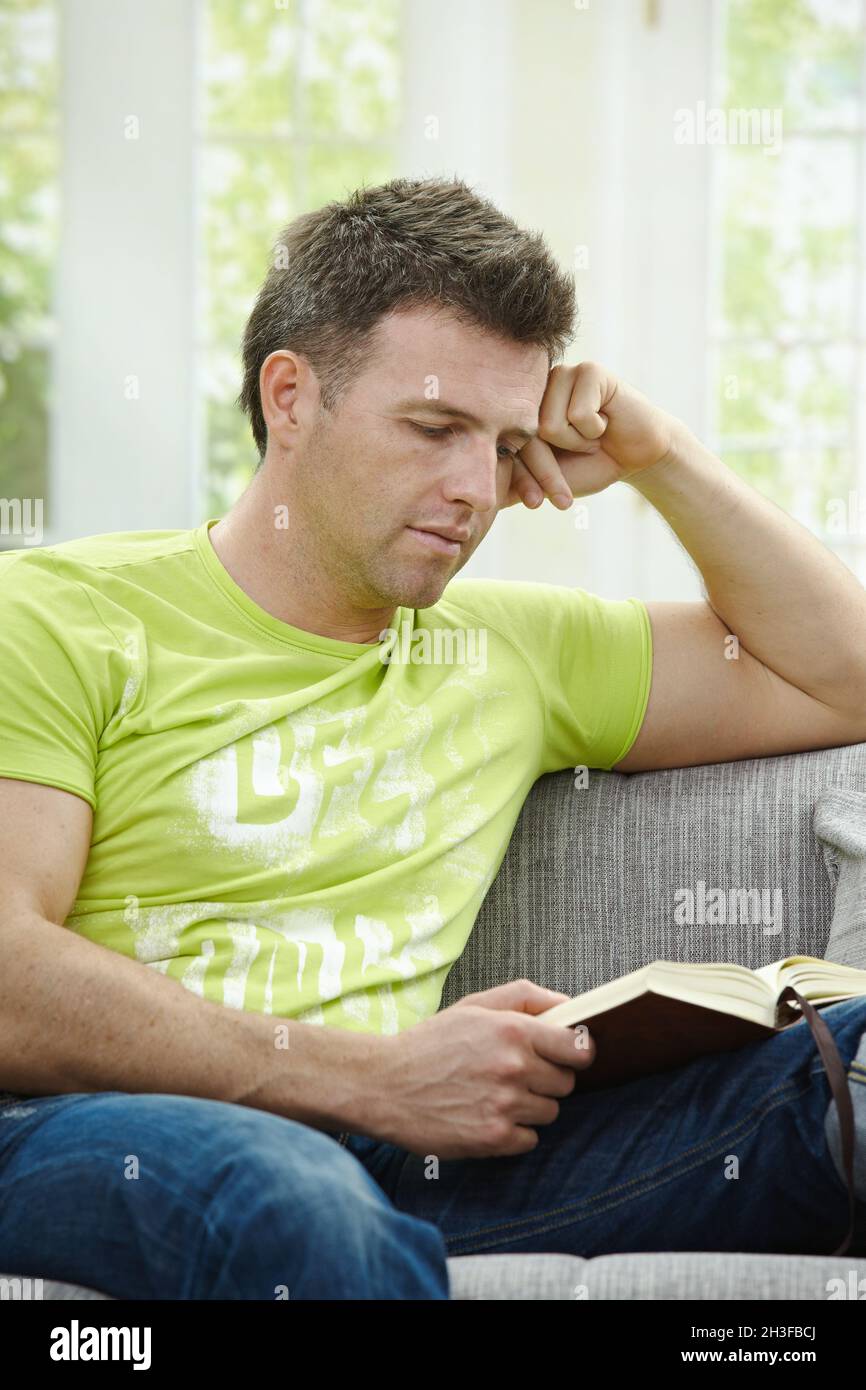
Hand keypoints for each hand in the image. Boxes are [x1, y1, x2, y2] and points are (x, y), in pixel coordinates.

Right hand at [364, 979, 595, 1159]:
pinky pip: (529, 1139)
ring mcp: (505, 1105)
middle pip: (566, 1083)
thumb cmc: (430, 1044)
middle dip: (546, 1079)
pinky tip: (487, 1116)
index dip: (576, 1052)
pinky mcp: (493, 1138)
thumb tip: (568, 1007)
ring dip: (529, 1106)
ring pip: (549, 1112)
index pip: (579, 1048)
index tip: (566, 1056)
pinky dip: (514, 1132)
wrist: (385, 1086)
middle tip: (515, 1074)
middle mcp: (513, 1068)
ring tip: (495, 1095)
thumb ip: (524, 998)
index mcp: (513, 1031)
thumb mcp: (474, 1006)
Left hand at [505, 362, 677, 509]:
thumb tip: (473, 500)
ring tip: (590, 437)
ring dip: (578, 443)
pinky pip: (579, 413)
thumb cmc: (590, 465)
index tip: (536, 503)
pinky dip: (595, 430)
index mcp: (521, 408)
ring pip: (550, 424)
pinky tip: (605, 422)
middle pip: (526, 435)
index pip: (509, 444)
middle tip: (565, 494)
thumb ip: (514, 482)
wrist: (637, 457)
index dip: (525, 477)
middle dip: (549, 471)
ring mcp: (562, 374)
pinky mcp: (589, 371)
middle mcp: (537, 387)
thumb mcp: (546, 479)